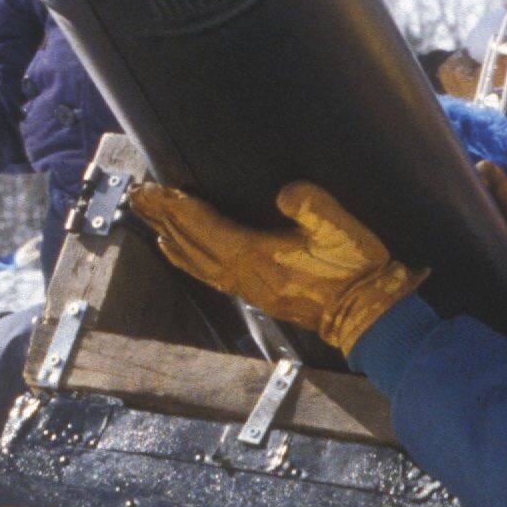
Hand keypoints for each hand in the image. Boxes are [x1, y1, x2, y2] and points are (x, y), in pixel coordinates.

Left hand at [128, 178, 426, 352]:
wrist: (369, 317)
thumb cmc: (357, 272)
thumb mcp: (343, 231)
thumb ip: (314, 207)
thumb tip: (286, 192)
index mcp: (260, 257)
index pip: (207, 228)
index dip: (179, 207)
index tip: (155, 189)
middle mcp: (246, 276)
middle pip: (192, 244)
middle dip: (163, 218)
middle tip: (137, 195)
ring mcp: (250, 289)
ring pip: (196, 261)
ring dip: (170, 236)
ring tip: (147, 216)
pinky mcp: (257, 295)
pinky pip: (209, 275)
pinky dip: (186, 259)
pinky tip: (175, 250)